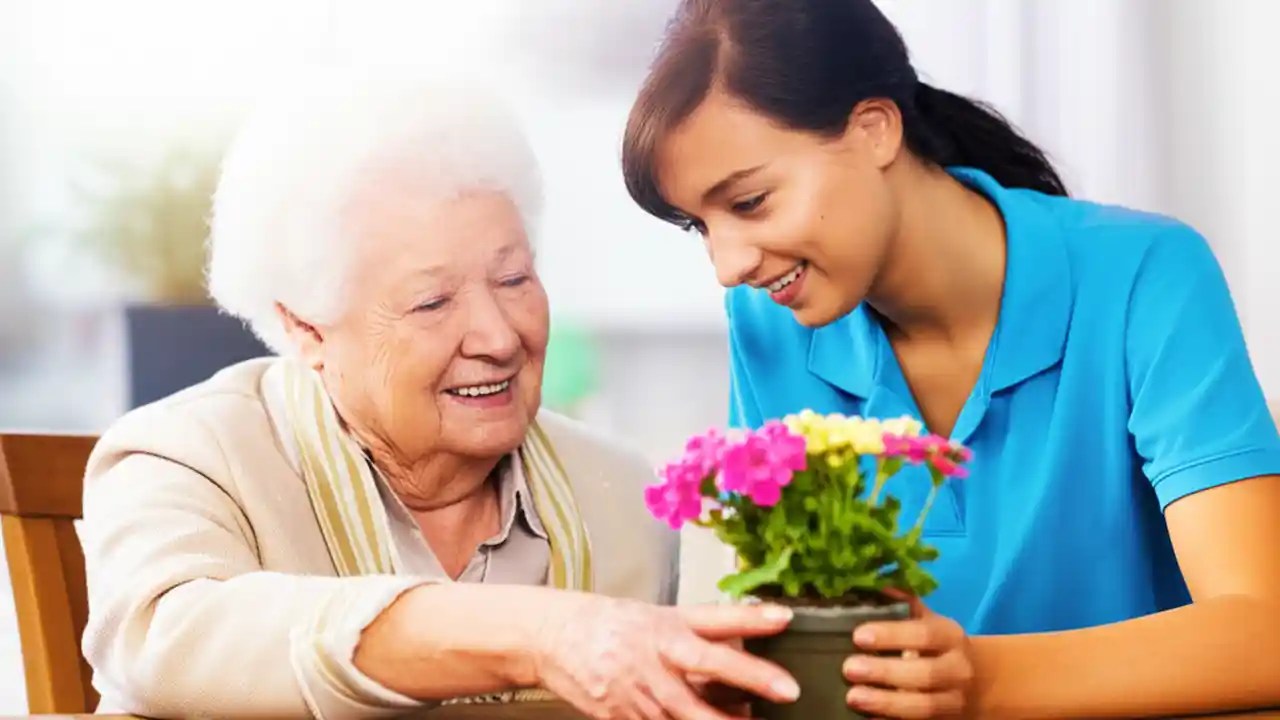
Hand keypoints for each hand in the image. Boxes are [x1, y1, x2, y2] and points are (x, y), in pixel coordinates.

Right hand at [531, 595, 798, 718]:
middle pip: (710, 668)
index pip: (717, 620)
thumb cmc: (614, 624)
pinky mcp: (625, 719)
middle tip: (789, 691)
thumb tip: (750, 638)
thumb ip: (703, 630)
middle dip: (751, 681)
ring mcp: (641, 692)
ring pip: (691, 715)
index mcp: (668, 625)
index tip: (786, 619)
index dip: (752, 620)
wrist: (556, 638)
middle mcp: (658, 657)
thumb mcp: (660, 615)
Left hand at [843, 595, 974, 718]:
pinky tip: (868, 719)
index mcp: (950, 635)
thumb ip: (902, 603)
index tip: (858, 636)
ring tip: (853, 697)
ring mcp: (953, 700)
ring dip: (886, 703)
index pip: (924, 634)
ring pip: (923, 706)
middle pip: (925, 673)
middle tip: (849, 668)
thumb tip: (872, 582)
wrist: (977, 681)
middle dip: (884, 671)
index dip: (892, 635)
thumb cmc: (935, 643)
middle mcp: (958, 669)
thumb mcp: (926, 619)